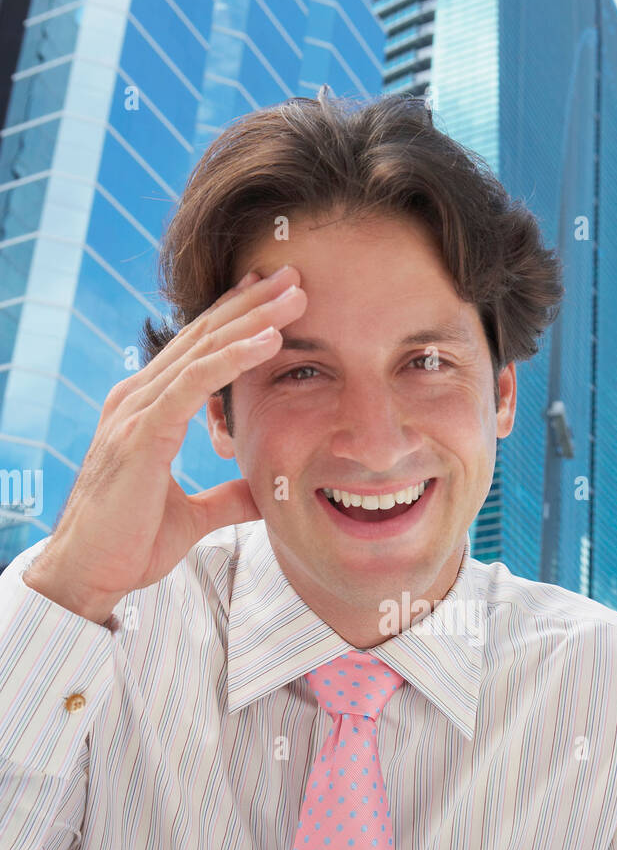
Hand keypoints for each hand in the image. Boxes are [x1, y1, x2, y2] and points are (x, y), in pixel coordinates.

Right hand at [21, 266, 307, 623]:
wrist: (87, 575)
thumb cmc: (127, 545)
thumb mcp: (191, 516)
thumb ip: (225, 498)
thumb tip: (260, 494)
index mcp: (147, 410)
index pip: (198, 353)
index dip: (237, 321)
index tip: (275, 298)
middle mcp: (138, 398)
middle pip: (203, 337)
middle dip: (251, 303)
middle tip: (294, 275)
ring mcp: (136, 411)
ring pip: (203, 350)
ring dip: (253, 319)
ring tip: (295, 294)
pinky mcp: (142, 433)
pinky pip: (195, 384)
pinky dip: (233, 358)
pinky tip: (269, 341)